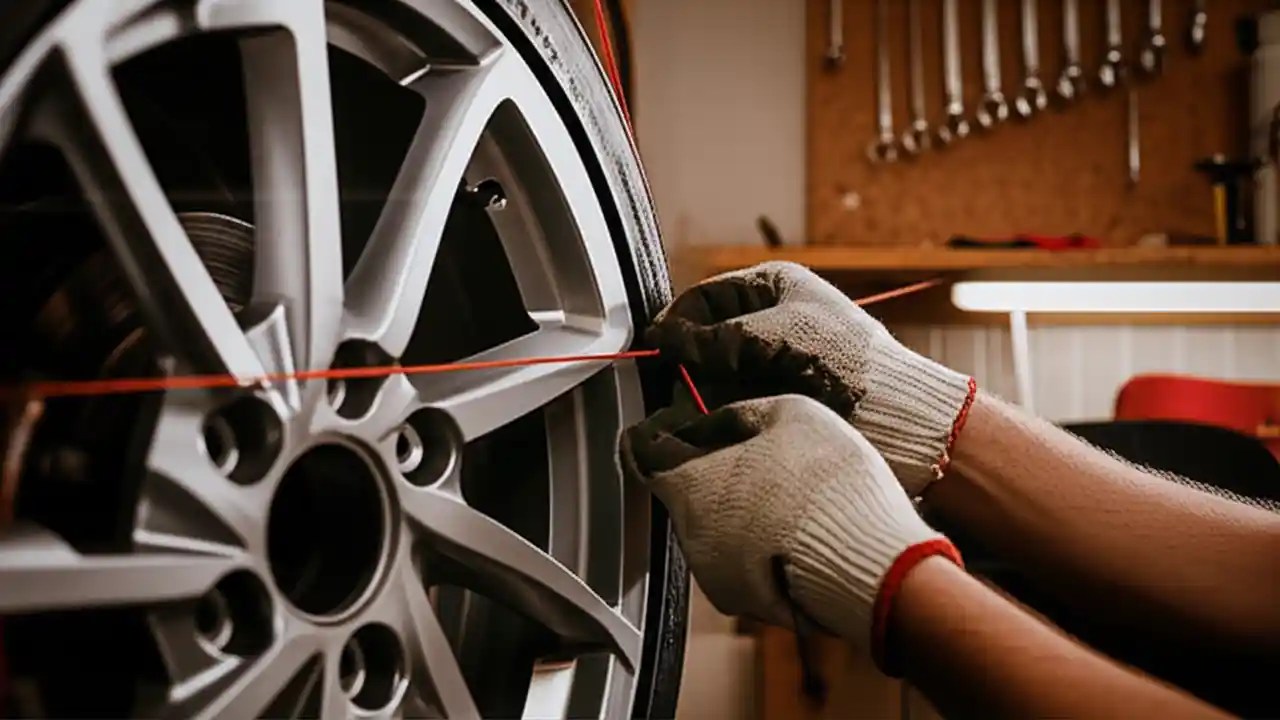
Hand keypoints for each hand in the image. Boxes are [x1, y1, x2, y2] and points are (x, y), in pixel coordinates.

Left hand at [619, 394, 959, 662]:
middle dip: (709, 472)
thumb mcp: (791, 413)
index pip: (644, 456)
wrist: (871, 563)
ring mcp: (718, 577)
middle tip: (751, 454)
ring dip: (739, 510)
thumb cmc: (826, 483)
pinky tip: (798, 528)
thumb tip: (720, 420)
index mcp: (688, 486)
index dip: (655, 435)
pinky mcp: (752, 604)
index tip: (666, 425)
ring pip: (717, 529)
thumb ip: (743, 413)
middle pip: (686, 493)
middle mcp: (691, 537)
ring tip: (787, 492)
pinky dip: (761, 544)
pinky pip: (744, 562)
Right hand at [648, 261, 975, 495]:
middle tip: (679, 379)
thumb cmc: (848, 362)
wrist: (895, 417)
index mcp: (774, 287)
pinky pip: (733, 401)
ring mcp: (773, 360)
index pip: (706, 296)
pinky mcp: (777, 397)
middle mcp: (771, 320)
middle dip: (691, 359)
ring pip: (715, 373)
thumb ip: (714, 337)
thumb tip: (663, 338)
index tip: (658, 344)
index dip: (678, 320)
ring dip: (704, 390)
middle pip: (706, 337)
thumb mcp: (775, 335)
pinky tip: (721, 421)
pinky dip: (721, 411)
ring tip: (704, 405)